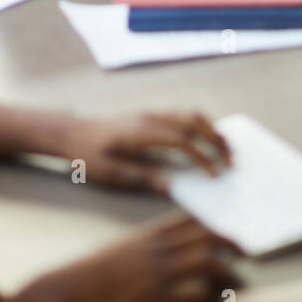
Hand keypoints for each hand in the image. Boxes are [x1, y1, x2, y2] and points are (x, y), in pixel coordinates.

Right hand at [13, 214, 238, 301]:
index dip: (212, 222)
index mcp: (147, 235)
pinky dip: (208, 293)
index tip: (228, 226)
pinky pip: (193, 292)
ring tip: (235, 273)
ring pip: (205, 262)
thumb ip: (147, 245)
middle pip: (203, 238)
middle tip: (243, 249)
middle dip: (228, 242)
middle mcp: (156, 251)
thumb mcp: (123, 250)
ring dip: (224, 267)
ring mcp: (157, 275)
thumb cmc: (97, 272)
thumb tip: (172, 245)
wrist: (73, 289)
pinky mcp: (157, 299)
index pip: (188, 221)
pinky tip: (214, 295)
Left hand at [59, 111, 230, 194]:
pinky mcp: (148, 115)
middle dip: (216, 139)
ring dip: (210, 129)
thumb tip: (170, 187)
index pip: (184, 141)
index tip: (216, 174)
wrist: (69, 132)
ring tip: (225, 148)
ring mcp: (150, 114)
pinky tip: (203, 139)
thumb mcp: (110, 173)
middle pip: (194, 121)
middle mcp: (150, 118)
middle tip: (232, 160)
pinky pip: (180, 115)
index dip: (204, 157)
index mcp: (143, 132)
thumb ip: (140, 178)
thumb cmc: (87, 154)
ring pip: (189, 114)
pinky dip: (198, 125)